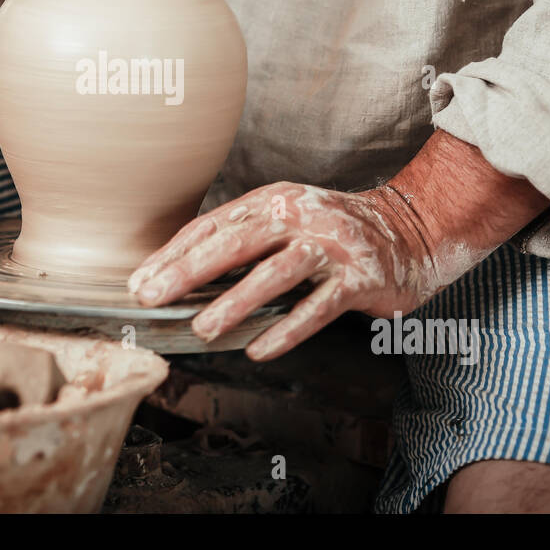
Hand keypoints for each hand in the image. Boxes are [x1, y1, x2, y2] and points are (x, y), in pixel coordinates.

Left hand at [127, 182, 440, 360]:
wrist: (409, 231)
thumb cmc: (332, 233)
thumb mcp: (285, 220)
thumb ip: (240, 240)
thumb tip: (178, 273)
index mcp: (273, 201)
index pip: (213, 226)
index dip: (173, 254)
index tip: (140, 282)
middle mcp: (300, 216)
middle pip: (236, 242)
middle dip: (189, 272)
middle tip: (153, 298)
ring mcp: (331, 246)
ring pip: (275, 273)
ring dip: (235, 302)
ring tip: (203, 328)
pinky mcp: (359, 278)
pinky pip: (318, 307)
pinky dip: (287, 329)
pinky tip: (258, 349)